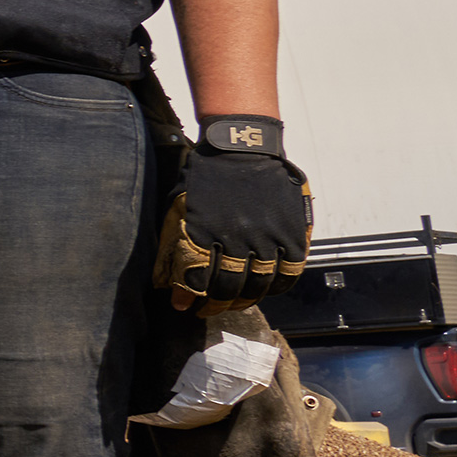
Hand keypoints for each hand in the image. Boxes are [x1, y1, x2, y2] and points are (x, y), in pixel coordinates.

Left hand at [156, 124, 310, 312]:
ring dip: (243, 300)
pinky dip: (277, 287)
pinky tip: (265, 289)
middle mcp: (236, 239)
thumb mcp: (177, 205)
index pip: (195, 279)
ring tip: (233, 303)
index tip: (182, 306)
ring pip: (258, 285)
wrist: (242, 147)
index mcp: (203, 232)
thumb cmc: (205, 176)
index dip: (187, 298)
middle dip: (214, 304)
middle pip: (227, 288)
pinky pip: (289, 273)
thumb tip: (164, 279)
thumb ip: (172, 242)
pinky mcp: (292, 234)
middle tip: (206, 310)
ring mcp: (267, 237)